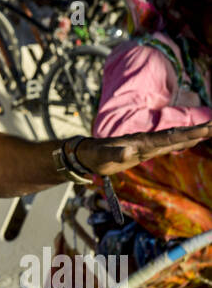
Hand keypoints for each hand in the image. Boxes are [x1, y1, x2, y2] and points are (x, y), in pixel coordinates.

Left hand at [75, 121, 211, 176]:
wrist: (88, 154)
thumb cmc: (96, 156)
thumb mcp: (104, 158)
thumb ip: (114, 154)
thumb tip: (126, 152)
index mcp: (143, 142)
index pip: (171, 137)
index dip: (189, 134)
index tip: (207, 129)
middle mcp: (149, 141)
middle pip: (179, 135)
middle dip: (199, 131)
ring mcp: (149, 145)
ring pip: (176, 139)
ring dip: (195, 134)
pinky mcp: (147, 150)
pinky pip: (170, 145)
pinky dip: (184, 141)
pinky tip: (194, 140)